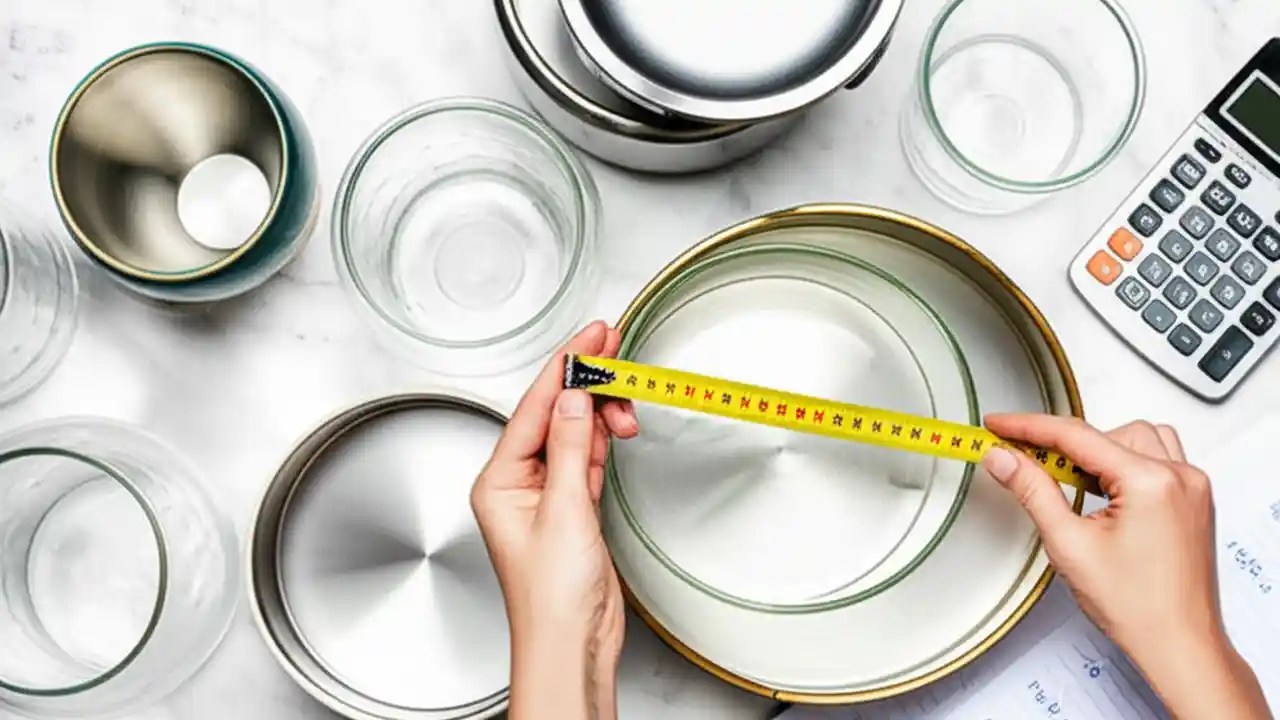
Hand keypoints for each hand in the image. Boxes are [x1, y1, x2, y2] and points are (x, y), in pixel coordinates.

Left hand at [471, 322, 637, 719]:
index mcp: (499, 480)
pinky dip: (605, 439)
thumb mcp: (565, 511)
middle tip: (615, 348)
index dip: (564, 366)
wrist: (571, 643)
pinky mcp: (574, 509)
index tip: (589, 335)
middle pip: (555, 414)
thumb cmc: (551, 597)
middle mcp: (519, 484)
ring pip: (576, 433)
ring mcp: (548, 495)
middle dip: (587, 384)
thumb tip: (575, 397)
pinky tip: (617, 424)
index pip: (533, 408)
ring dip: (602, 414)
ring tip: (628, 405)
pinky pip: (589, 457)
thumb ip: (573, 449)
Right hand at [982, 415, 1270, 719]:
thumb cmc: (1137, 607)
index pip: (1077, 436)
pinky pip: (1158, 459)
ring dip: (1100, 450)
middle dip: (1065, 445)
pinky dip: (1126, 463)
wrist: (1179, 645)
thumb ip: (1033, 491)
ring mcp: (1192, 487)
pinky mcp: (1194, 500)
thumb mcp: (1069, 545)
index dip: (1029, 427)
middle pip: (1107, 433)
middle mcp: (1179, 476)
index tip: (999, 425)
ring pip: (1136, 439)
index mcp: (1151, 482)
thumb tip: (1003, 458)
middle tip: (1027, 461)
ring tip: (1070, 478)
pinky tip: (1105, 489)